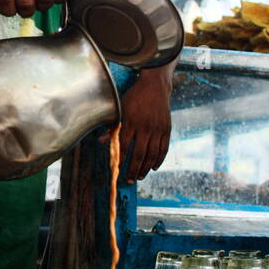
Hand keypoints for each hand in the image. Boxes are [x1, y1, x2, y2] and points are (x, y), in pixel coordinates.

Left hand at [116, 68, 172, 182]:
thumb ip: (112, 127)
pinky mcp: (167, 129)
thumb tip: (101, 142)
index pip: (124, 146)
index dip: (121, 160)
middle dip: (133, 170)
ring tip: (140, 177)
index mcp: (131, 122)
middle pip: (138, 154)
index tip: (117, 170)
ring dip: (145, 168)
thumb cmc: (134, 98)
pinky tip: (154, 167)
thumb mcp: (120, 109)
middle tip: (128, 180)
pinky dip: (159, 160)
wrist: (155, 87)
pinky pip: (164, 149)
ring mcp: (157, 129)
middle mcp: (145, 127)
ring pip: (152, 154)